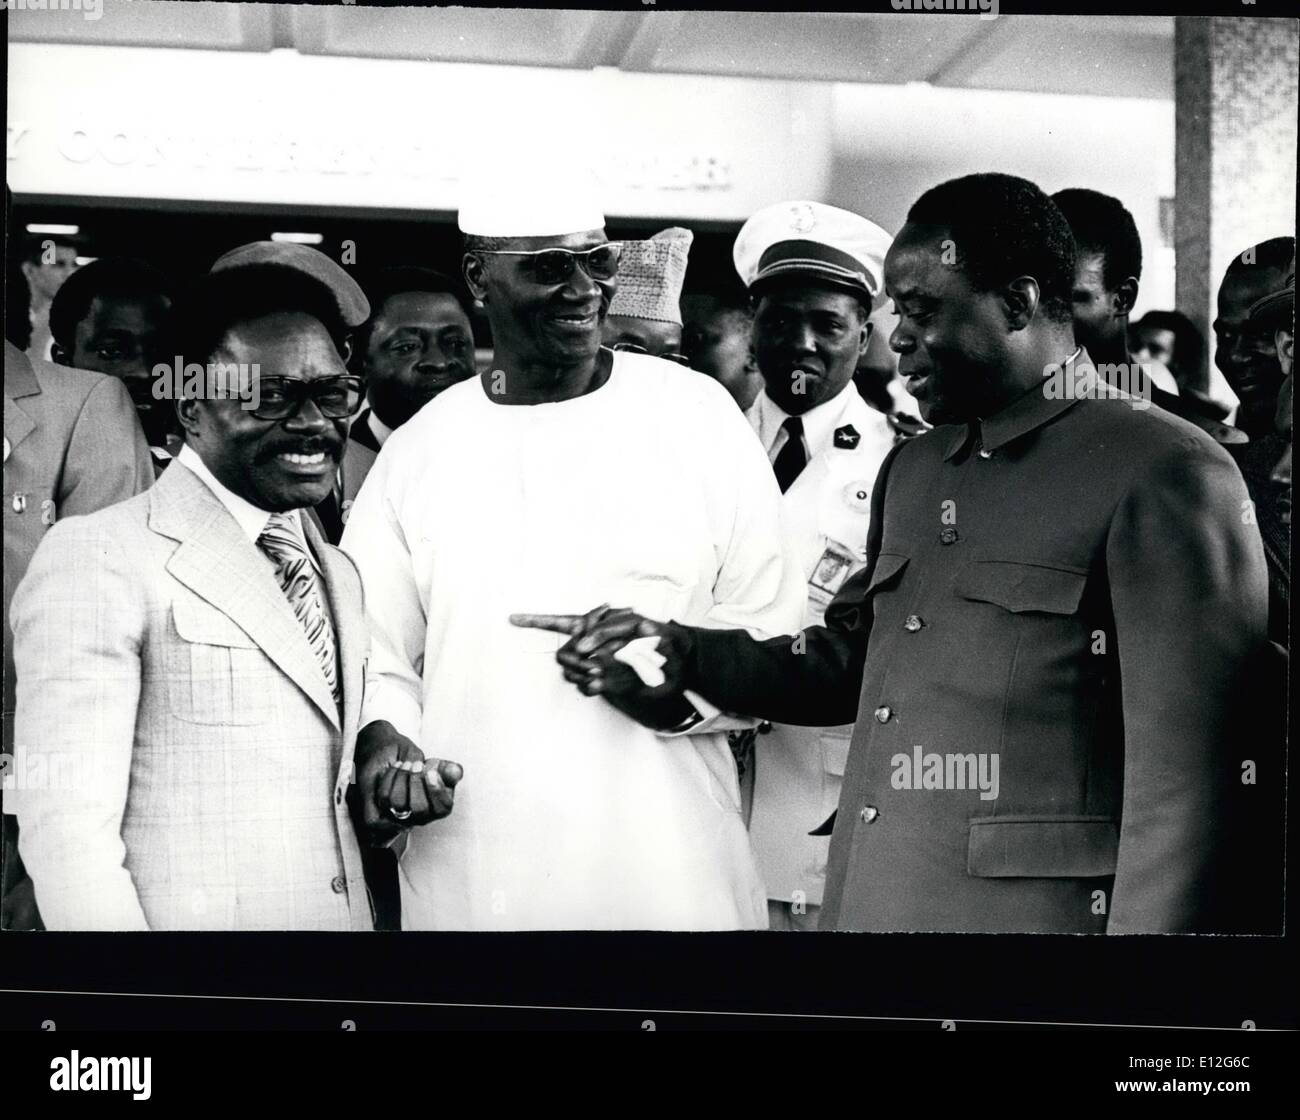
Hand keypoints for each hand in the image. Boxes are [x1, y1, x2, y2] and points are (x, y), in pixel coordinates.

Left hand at [352, 721, 462, 844]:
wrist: (399, 763)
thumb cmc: (423, 769)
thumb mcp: (440, 767)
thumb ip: (450, 770)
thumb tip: (455, 772)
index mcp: (439, 808)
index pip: (443, 808)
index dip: (437, 791)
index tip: (431, 772)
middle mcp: (421, 817)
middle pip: (420, 809)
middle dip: (417, 783)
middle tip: (416, 765)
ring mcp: (400, 816)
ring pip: (398, 803)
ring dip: (402, 778)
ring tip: (405, 763)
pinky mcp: (382, 811)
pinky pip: (383, 798)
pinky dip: (390, 778)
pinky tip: (396, 766)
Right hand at [509, 605, 698, 730]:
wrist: (680, 663)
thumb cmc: (660, 636)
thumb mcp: (633, 624)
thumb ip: (602, 632)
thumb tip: (580, 650)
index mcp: (595, 625)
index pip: (559, 621)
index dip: (535, 620)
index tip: (511, 618)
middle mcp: (591, 646)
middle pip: (563, 653)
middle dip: (575, 656)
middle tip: (599, 656)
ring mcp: (596, 665)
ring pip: (572, 673)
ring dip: (585, 671)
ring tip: (609, 667)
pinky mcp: (606, 684)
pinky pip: (585, 687)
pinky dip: (591, 685)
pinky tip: (604, 681)